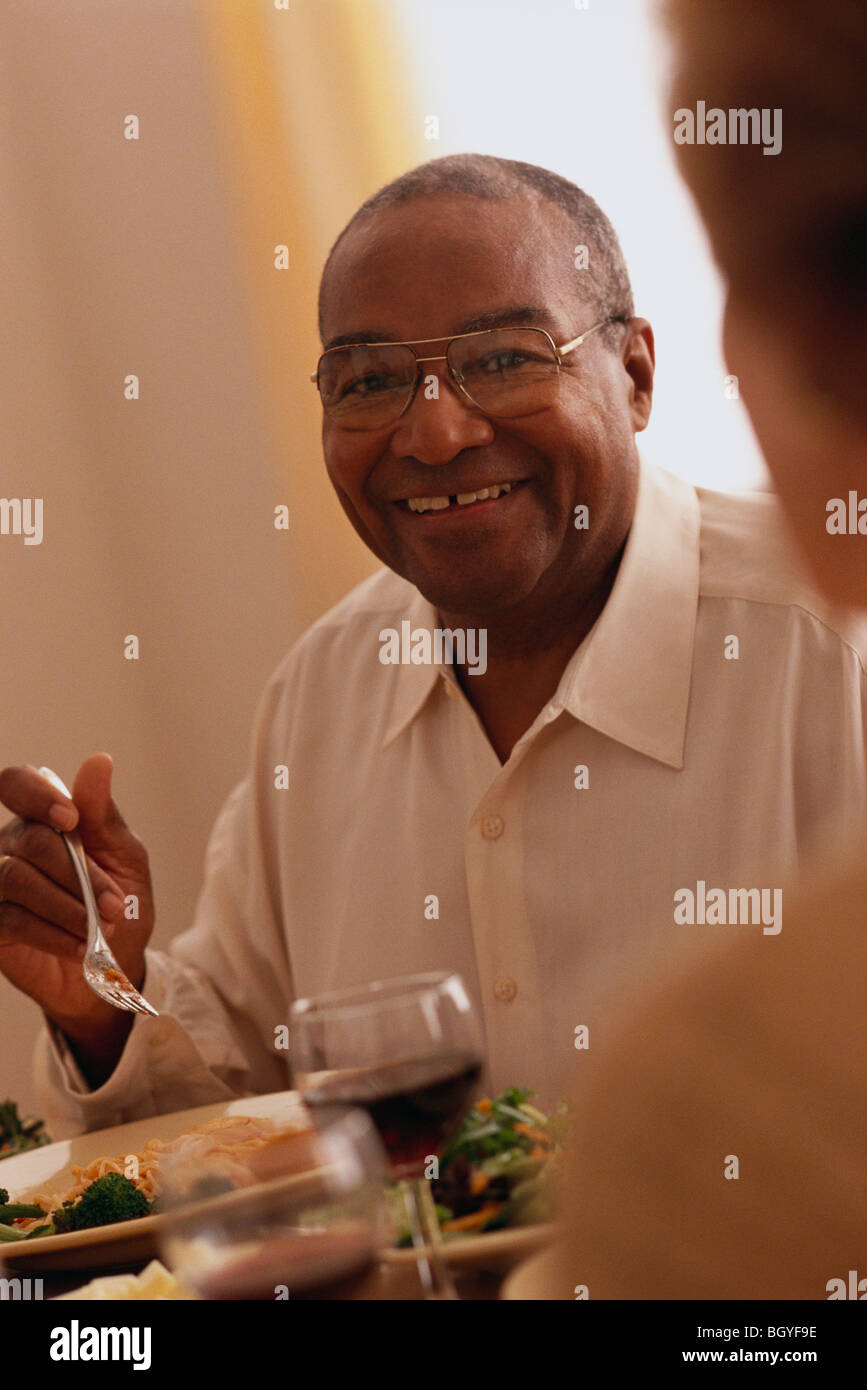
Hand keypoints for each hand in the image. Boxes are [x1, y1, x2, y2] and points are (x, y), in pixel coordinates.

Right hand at [0, 754, 154, 1049]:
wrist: (117, 962)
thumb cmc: (121, 901)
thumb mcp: (125, 857)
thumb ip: (104, 814)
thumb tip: (99, 761)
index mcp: (44, 818)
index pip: (15, 783)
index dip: (36, 795)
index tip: (71, 820)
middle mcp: (13, 845)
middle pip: (30, 840)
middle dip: (78, 873)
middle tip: (114, 904)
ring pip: (17, 878)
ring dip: (67, 904)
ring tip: (100, 927)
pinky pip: (11, 919)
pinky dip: (51, 932)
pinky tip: (78, 944)